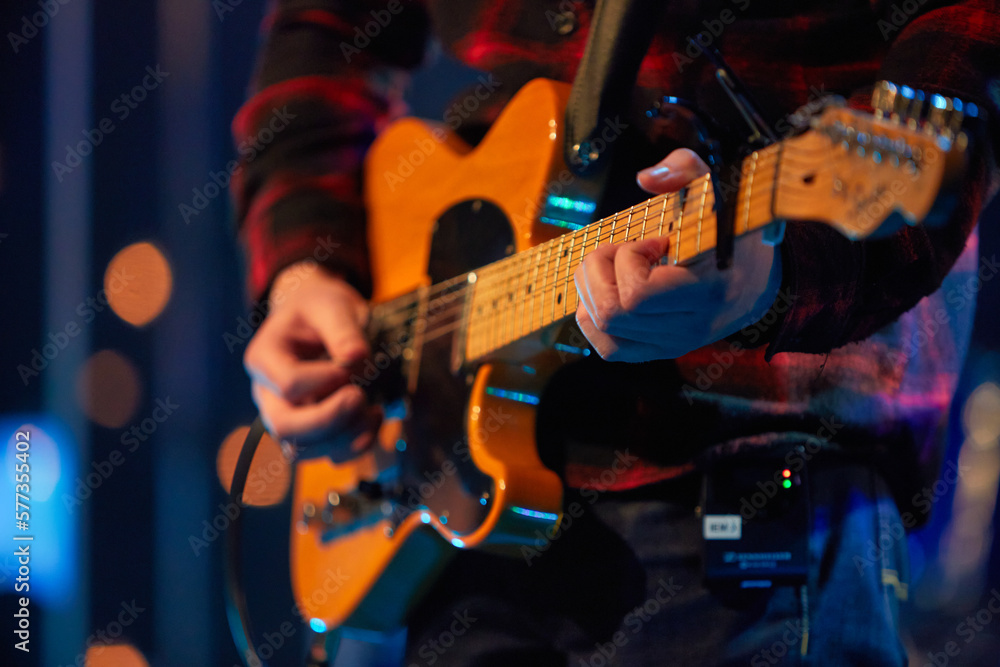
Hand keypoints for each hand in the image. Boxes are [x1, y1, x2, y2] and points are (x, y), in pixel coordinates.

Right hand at [243, 263, 381, 461]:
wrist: (320, 319)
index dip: (325, 380)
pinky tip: (375, 417)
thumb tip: (356, 357)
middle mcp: (267, 395)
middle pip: (285, 427)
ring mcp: (287, 416)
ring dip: (344, 438)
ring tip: (373, 410)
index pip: (288, 384)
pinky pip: (327, 456)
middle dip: (329, 419)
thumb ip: (342, 328)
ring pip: (303, 451)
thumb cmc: (319, 309)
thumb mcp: (330, 304)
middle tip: (360, 397)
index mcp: (264, 358)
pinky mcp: (311, 432)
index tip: (353, 360)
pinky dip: (356, 445)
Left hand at [573, 148, 781, 361]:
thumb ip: (685, 169)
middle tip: (620, 250)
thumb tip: (645, 178)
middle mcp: (692, 327)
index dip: (629, 260)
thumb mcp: (717, 187)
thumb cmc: (730, 227)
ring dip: (592, 292)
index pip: (637, 295)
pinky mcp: (661, 351)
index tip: (652, 240)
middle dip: (599, 272)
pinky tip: (607, 291)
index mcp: (709, 291)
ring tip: (614, 268)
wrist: (759, 279)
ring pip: (604, 331)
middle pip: (611, 313)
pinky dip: (594, 320)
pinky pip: (610, 349)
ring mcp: (675, 344)